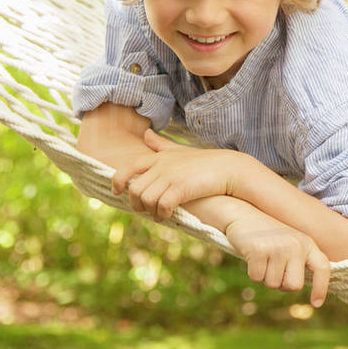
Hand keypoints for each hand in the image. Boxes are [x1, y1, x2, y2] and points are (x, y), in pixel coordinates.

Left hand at [111, 129, 240, 220]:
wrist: (230, 168)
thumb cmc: (206, 161)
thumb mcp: (180, 150)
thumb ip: (160, 145)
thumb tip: (146, 133)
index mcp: (159, 157)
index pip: (129, 166)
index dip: (118, 180)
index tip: (117, 191)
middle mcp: (162, 166)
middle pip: (135, 189)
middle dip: (136, 204)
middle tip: (146, 210)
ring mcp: (171, 176)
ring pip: (146, 199)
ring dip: (150, 212)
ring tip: (159, 215)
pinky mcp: (181, 188)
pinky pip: (161, 205)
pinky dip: (162, 214)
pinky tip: (167, 216)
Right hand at [225, 214, 330, 305]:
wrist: (243, 214)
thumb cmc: (267, 235)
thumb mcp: (290, 243)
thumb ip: (299, 262)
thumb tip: (299, 287)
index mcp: (307, 243)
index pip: (323, 267)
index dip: (321, 287)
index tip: (316, 303)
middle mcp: (296, 245)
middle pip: (293, 286)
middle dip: (281, 284)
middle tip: (273, 268)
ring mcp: (278, 247)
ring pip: (272, 284)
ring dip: (265, 276)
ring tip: (263, 257)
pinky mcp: (259, 250)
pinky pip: (256, 278)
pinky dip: (252, 271)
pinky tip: (252, 255)